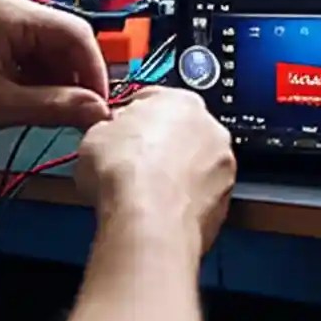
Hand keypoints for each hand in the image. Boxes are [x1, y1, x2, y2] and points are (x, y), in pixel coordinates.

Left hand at [0, 0, 111, 138]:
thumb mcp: (1, 107)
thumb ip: (56, 106)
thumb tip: (99, 111)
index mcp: (11, 13)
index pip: (76, 33)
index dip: (95, 71)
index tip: (101, 106)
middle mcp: (8, 6)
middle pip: (64, 38)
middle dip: (75, 77)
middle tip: (82, 115)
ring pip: (48, 48)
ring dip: (57, 79)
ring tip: (56, 114)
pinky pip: (29, 51)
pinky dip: (37, 77)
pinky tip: (35, 103)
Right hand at [75, 87, 235, 254]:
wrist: (146, 220)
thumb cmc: (124, 174)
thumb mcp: (95, 135)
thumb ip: (110, 128)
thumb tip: (107, 136)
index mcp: (181, 100)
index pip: (154, 101)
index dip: (131, 119)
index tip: (120, 134)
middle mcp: (211, 129)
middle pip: (182, 133)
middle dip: (160, 147)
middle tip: (132, 165)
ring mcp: (222, 168)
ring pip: (196, 166)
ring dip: (176, 176)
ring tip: (145, 194)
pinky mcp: (225, 203)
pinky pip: (200, 197)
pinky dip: (184, 203)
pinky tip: (159, 211)